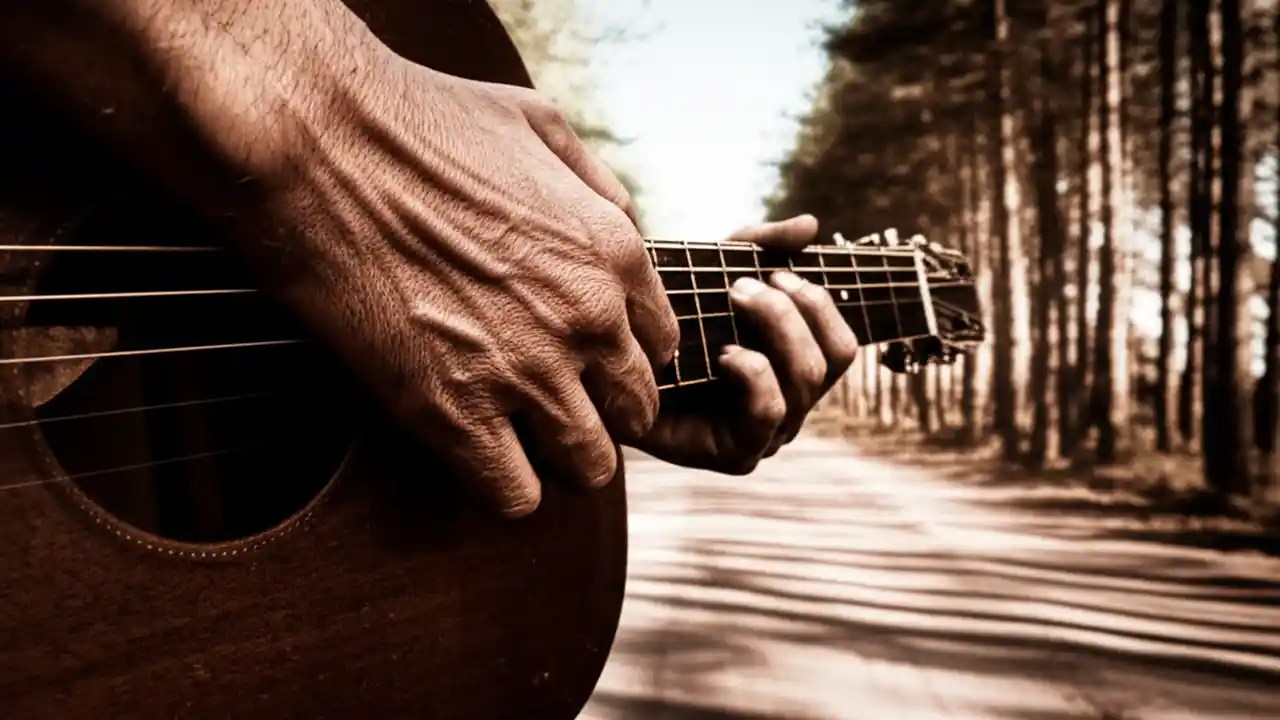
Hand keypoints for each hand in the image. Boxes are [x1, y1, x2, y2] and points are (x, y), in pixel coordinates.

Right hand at [202, 41, 678, 516]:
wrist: (318, 142)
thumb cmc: (421, 121)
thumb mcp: (541, 124)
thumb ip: (598, 186)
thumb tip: (621, 225)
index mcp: (613, 253)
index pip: (661, 347)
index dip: (623, 357)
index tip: (584, 358)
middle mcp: (587, 319)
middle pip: (635, 411)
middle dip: (600, 411)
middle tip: (551, 400)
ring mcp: (525, 371)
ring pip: (590, 466)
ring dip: (561, 458)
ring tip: (518, 437)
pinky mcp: (454, 413)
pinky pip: (516, 496)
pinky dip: (503, 486)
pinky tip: (475, 453)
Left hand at [632, 214, 858, 473]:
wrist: (608, 368)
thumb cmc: (670, 325)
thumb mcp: (717, 272)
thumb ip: (763, 245)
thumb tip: (811, 225)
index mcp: (794, 372)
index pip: (841, 346)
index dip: (820, 305)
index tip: (777, 272)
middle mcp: (790, 405)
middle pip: (832, 359)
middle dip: (792, 311)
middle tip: (743, 285)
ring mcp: (767, 433)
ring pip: (806, 381)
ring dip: (778, 329)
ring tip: (735, 300)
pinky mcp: (736, 452)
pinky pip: (768, 412)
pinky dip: (754, 373)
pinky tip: (723, 352)